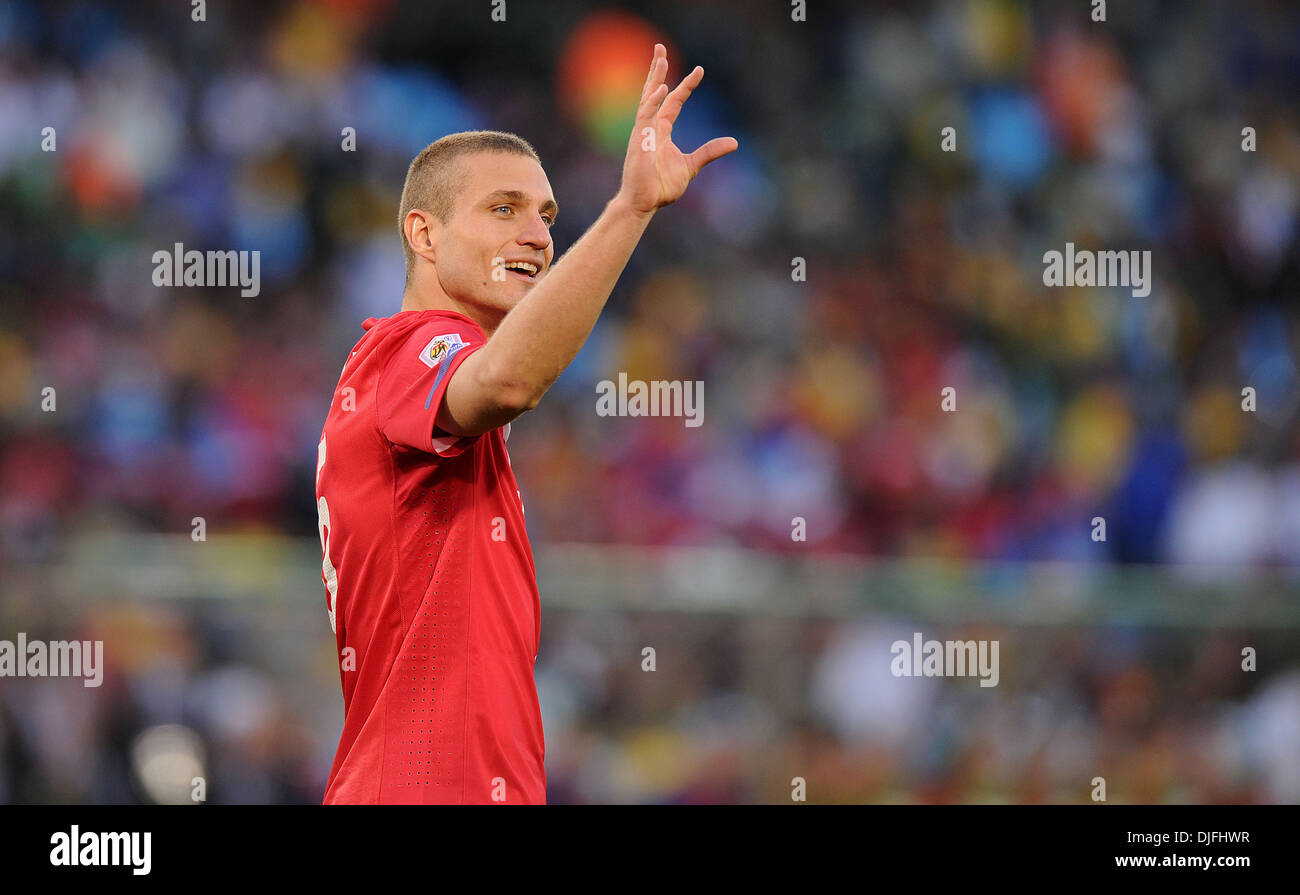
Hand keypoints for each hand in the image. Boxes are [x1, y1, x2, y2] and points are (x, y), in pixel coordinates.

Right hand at [616, 44, 738, 215]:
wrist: (645, 203)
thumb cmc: (661, 187)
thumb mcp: (691, 166)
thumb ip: (710, 151)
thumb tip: (734, 142)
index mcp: (662, 131)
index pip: (674, 102)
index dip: (686, 85)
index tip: (700, 70)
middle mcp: (651, 127)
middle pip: (654, 92)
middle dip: (658, 70)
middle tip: (660, 48)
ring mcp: (643, 132)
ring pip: (648, 98)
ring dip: (655, 78)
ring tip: (661, 58)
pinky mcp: (640, 140)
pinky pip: (646, 116)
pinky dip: (653, 102)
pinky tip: (662, 88)